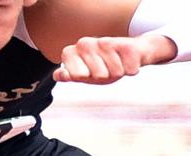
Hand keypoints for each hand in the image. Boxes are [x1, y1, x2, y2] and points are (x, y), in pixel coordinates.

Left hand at [53, 34, 173, 84]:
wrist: (133, 51)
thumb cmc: (106, 65)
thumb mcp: (85, 74)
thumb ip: (70, 75)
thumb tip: (57, 75)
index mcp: (72, 51)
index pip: (75, 75)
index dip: (86, 78)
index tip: (89, 72)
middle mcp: (85, 43)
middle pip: (98, 76)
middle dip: (104, 77)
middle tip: (106, 68)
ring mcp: (105, 42)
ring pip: (114, 72)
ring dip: (118, 72)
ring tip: (117, 63)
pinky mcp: (125, 44)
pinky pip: (128, 70)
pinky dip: (131, 69)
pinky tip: (129, 61)